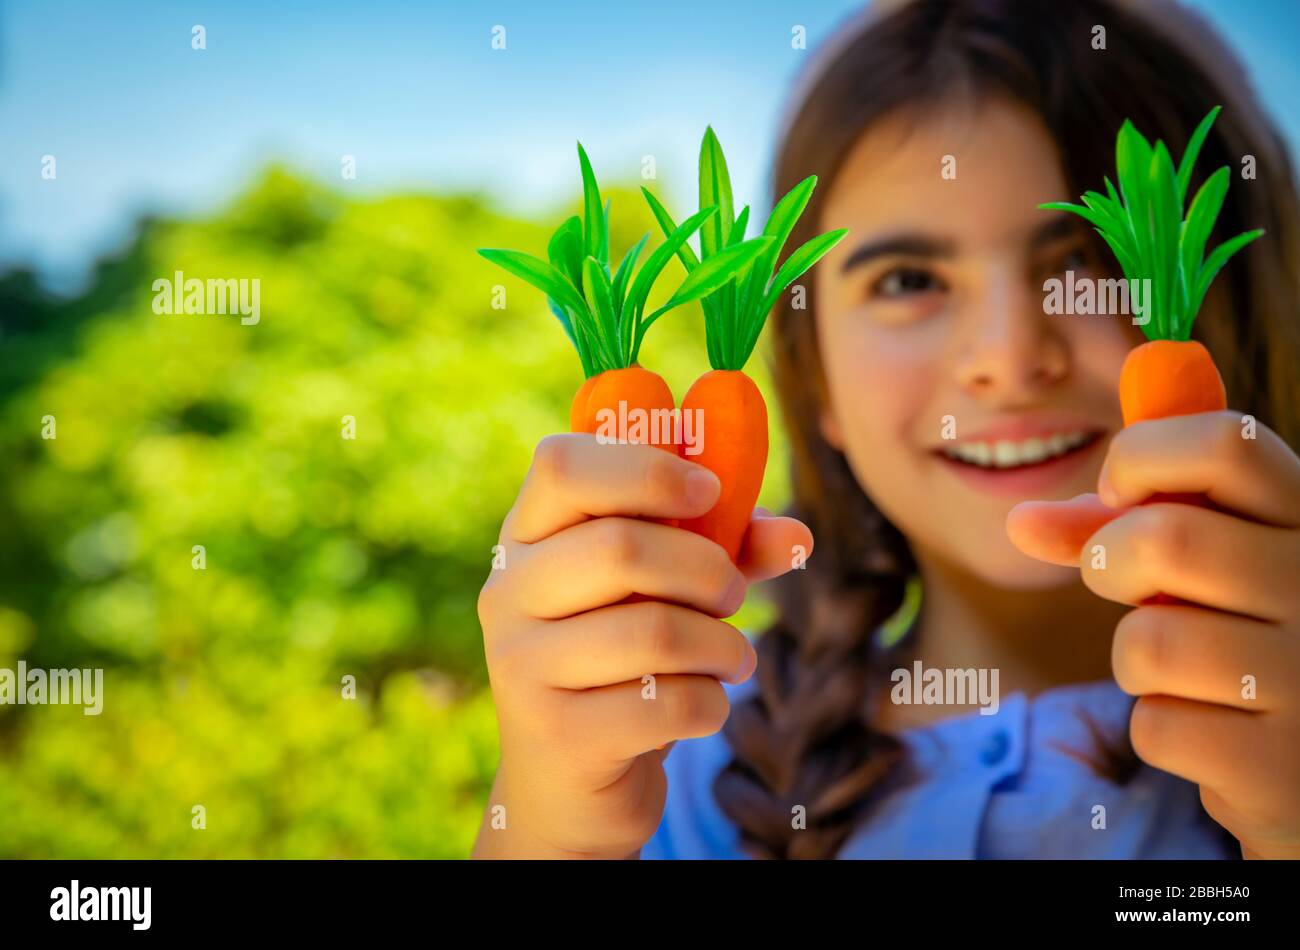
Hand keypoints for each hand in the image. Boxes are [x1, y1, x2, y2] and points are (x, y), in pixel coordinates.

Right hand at [473, 434, 811, 857]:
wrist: (573, 786)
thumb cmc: (624, 662)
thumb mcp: (670, 590)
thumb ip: (726, 548)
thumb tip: (800, 535)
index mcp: (528, 535)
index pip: (562, 464)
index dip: (645, 467)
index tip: (709, 492)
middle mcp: (508, 592)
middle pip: (620, 547)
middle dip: (707, 570)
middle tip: (733, 596)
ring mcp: (521, 665)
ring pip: (653, 631)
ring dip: (720, 645)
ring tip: (733, 658)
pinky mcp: (555, 735)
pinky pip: (663, 704)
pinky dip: (709, 704)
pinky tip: (705, 707)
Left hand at [1007, 411, 1299, 858]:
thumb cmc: (1241, 639)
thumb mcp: (1200, 565)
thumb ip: (1114, 529)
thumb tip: (1019, 520)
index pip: (1228, 443)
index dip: (1143, 458)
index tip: (1118, 497)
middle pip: (1167, 539)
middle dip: (1111, 566)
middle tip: (1133, 590)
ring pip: (1150, 642)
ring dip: (1134, 659)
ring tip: (1184, 672)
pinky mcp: (1280, 764)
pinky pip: (1158, 726)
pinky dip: (1160, 729)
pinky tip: (1212, 731)